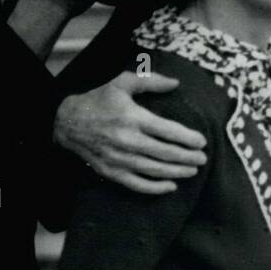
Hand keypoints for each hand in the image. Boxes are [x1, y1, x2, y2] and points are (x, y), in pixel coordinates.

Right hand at [53, 71, 207, 193]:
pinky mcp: (111, 172)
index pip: (168, 131)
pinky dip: (156, 188)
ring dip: (177, 172)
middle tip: (203, 159)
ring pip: (155, 170)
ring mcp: (119, 159)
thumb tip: (176, 83)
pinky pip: (137, 185)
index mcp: (133, 118)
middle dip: (188, 158)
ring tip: (193, 171)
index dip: (188, 138)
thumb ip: (150, 81)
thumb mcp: (122, 82)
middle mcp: (127, 140)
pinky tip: (171, 186)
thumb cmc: (98, 100)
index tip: (202, 142)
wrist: (67, 122)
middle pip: (165, 153)